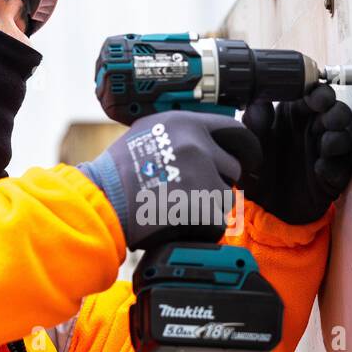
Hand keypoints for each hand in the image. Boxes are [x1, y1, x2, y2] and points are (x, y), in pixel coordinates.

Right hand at [78, 112, 261, 250]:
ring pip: (226, 196)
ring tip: (177, 207)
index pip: (233, 130)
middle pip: (233, 167)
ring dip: (208, 206)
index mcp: (185, 123)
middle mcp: (197, 144)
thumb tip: (209, 139)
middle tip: (192, 193)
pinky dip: (203, 228)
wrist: (102, 202)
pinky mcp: (203, 204)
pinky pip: (218, 220)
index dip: (245, 147)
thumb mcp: (148, 133)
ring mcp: (202, 174)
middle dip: (217, 182)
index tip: (249, 158)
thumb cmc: (117, 173)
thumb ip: (181, 133)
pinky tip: (178, 222)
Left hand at [241, 84, 351, 224]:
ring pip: (346, 138)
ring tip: (325, 145)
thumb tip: (259, 103)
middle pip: (337, 112)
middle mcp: (313, 131)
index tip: (316, 98)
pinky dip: (335, 167)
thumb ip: (253, 124)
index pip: (313, 96)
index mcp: (294, 117)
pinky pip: (343, 169)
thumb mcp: (249, 147)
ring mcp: (326, 154)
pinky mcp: (333, 178)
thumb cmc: (256, 171)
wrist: (263, 210)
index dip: (319, 93)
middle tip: (326, 118)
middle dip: (336, 112)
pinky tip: (320, 169)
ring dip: (338, 138)